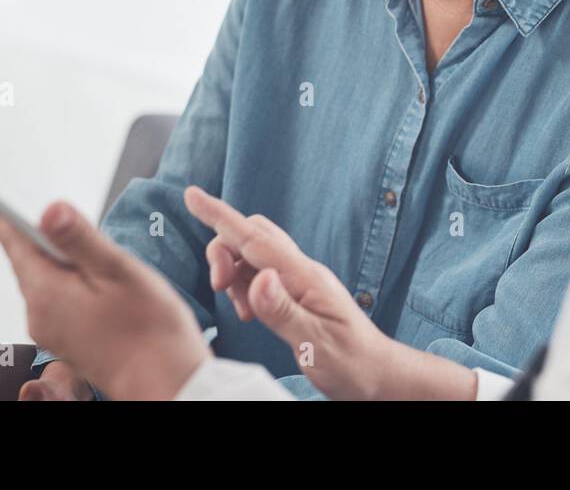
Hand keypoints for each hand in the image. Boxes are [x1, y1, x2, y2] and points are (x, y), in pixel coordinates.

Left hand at [0, 200, 209, 400]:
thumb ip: (80, 240)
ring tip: (83, 247)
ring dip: (57, 261)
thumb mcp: (118, 271)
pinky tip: (93, 280)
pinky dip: (67, 281)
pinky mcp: (67, 341)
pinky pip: (56, 300)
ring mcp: (51, 332)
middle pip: (29, 262)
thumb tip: (49, 209)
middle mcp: (39, 315)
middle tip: (47, 214)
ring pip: (44, 281)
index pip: (16, 245)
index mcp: (47, 293)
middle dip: (36, 237)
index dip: (4, 218)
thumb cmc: (150, 328)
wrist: (165, 382)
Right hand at [183, 185, 395, 399]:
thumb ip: (282, 311)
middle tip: (219, 288)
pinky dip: (244, 286)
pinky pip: (260, 274)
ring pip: (253, 255)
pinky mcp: (296, 294)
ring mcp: (299, 281)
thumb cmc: (351, 362)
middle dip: (223, 250)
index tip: (192, 195)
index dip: (220, 216)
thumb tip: (258, 278)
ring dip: (233, 273)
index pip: (254, 238)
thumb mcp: (314, 342)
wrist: (377, 374)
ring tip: (241, 312)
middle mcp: (301, 271)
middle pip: (251, 236)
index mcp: (304, 277)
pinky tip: (249, 312)